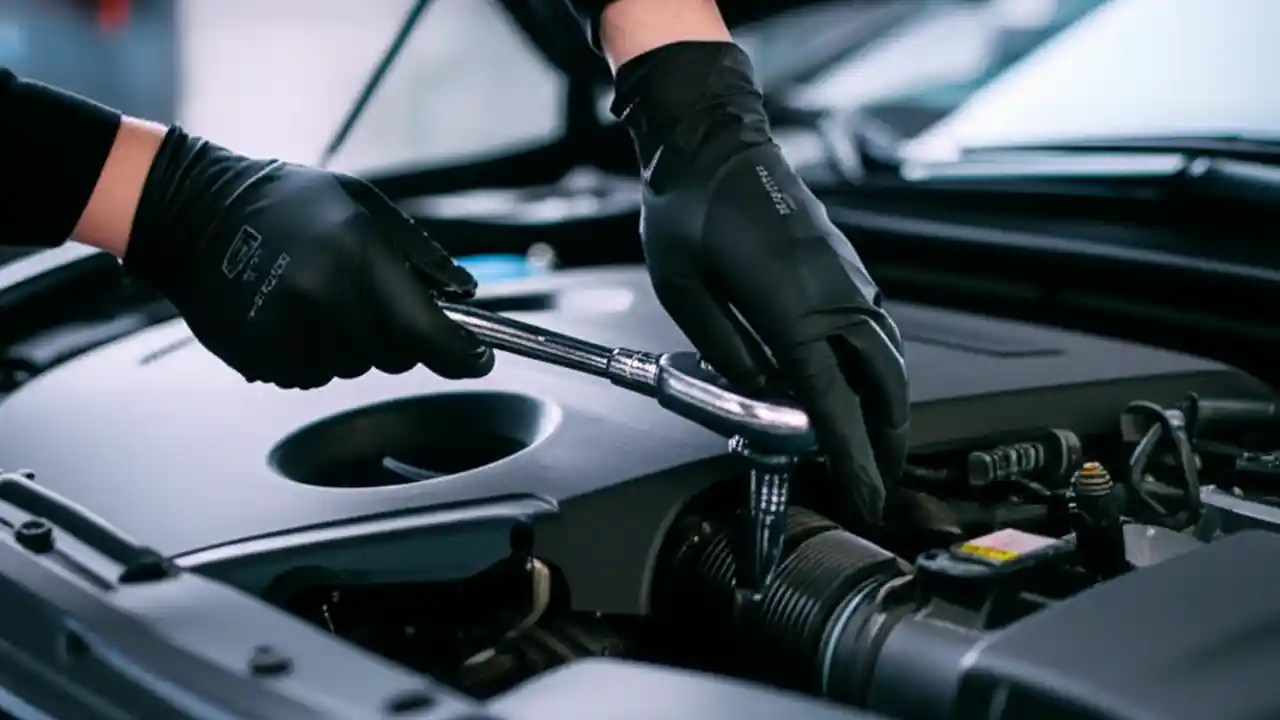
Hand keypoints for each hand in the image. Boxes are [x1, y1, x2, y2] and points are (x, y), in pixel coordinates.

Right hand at [124, 128, 493, 388]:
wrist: (194, 212)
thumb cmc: (283, 202)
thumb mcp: (362, 204)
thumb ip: (418, 254)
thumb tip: (463, 292)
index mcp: (356, 254)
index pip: (426, 332)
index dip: (461, 354)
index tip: (478, 359)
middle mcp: (322, 298)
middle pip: (395, 357)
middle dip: (398, 335)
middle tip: (368, 296)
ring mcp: (287, 332)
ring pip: (354, 369)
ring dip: (353, 345)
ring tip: (322, 299)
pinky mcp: (259, 356)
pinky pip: (313, 376)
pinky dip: (314, 355)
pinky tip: (294, 316)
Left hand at [619, 43, 908, 527]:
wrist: (710, 139)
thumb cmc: (690, 206)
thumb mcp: (683, 291)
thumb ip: (724, 351)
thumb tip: (754, 393)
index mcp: (794, 309)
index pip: (833, 402)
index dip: (851, 456)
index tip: (866, 493)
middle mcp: (834, 294)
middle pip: (884, 383)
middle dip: (888, 436)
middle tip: (880, 475)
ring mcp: (845, 275)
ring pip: (889, 354)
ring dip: (888, 401)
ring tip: (875, 437)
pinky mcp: (843, 262)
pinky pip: (876, 325)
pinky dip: (878, 363)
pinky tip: (860, 378)